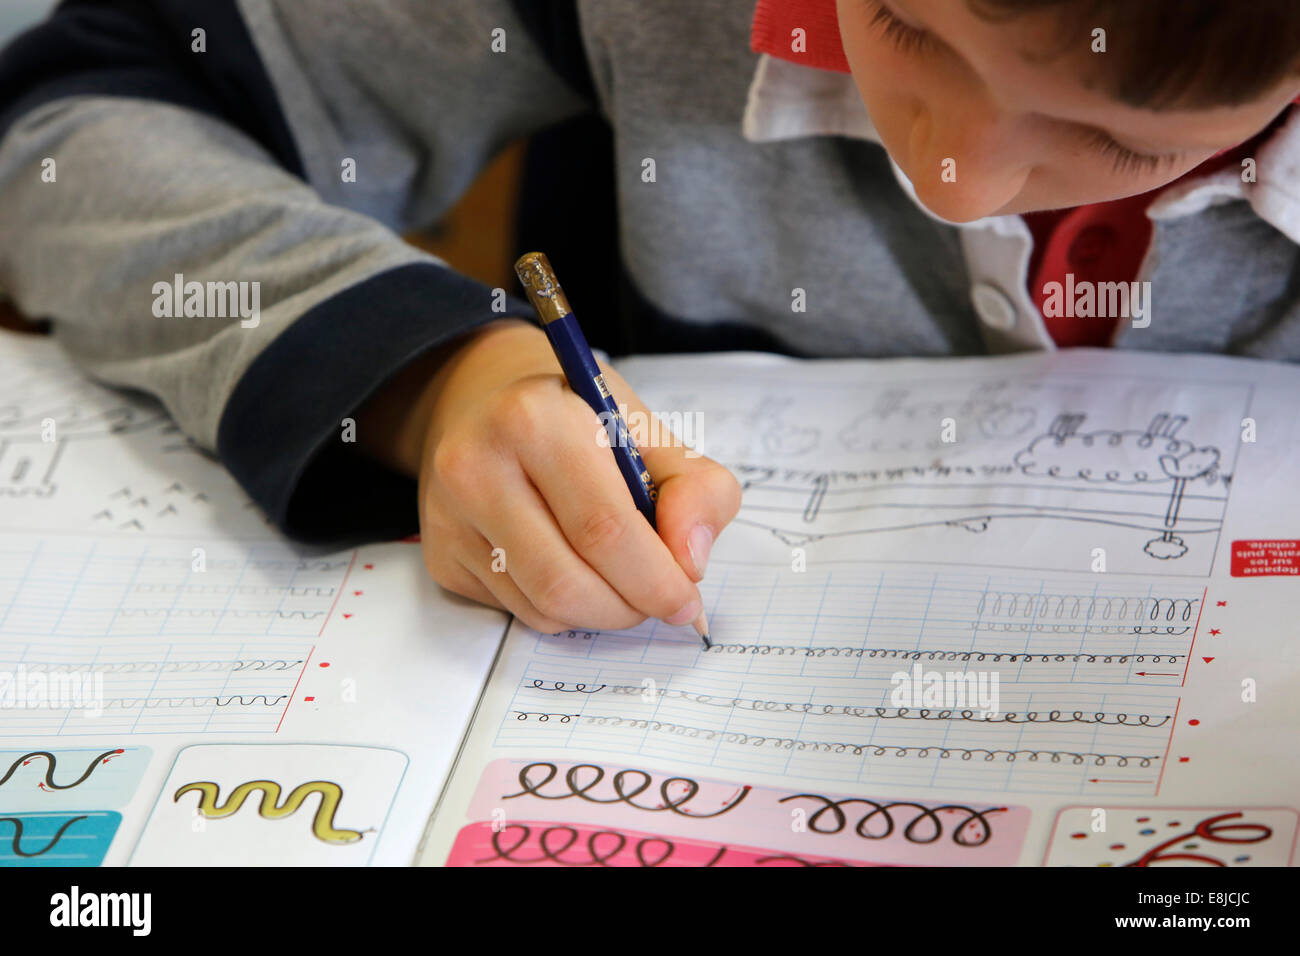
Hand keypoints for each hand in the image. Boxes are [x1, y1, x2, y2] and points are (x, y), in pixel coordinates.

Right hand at [357, 320, 741, 632]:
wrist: (486, 399)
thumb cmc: (576, 417)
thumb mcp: (649, 430)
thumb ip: (696, 489)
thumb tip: (690, 560)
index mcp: (534, 419)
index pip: (604, 528)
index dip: (657, 578)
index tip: (687, 599)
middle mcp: (476, 466)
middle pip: (568, 581)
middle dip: (630, 606)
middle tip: (661, 598)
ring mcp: (449, 516)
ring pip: (543, 608)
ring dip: (601, 613)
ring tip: (624, 583)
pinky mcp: (440, 555)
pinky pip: (518, 611)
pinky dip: (564, 609)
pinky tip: (574, 570)